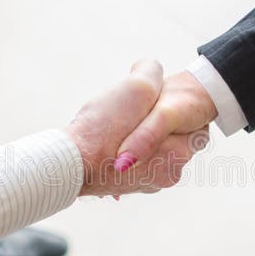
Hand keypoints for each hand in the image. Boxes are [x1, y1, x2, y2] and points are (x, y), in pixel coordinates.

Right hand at [65, 60, 207, 196]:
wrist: (64, 167)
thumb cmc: (102, 130)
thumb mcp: (136, 86)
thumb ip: (151, 71)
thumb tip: (151, 69)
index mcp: (179, 154)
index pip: (190, 121)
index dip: (168, 103)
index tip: (147, 101)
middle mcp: (167, 175)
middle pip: (168, 133)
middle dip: (150, 120)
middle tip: (125, 112)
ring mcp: (146, 184)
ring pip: (147, 146)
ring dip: (134, 134)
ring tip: (111, 126)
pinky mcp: (124, 187)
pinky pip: (129, 159)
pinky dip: (120, 149)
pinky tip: (102, 141)